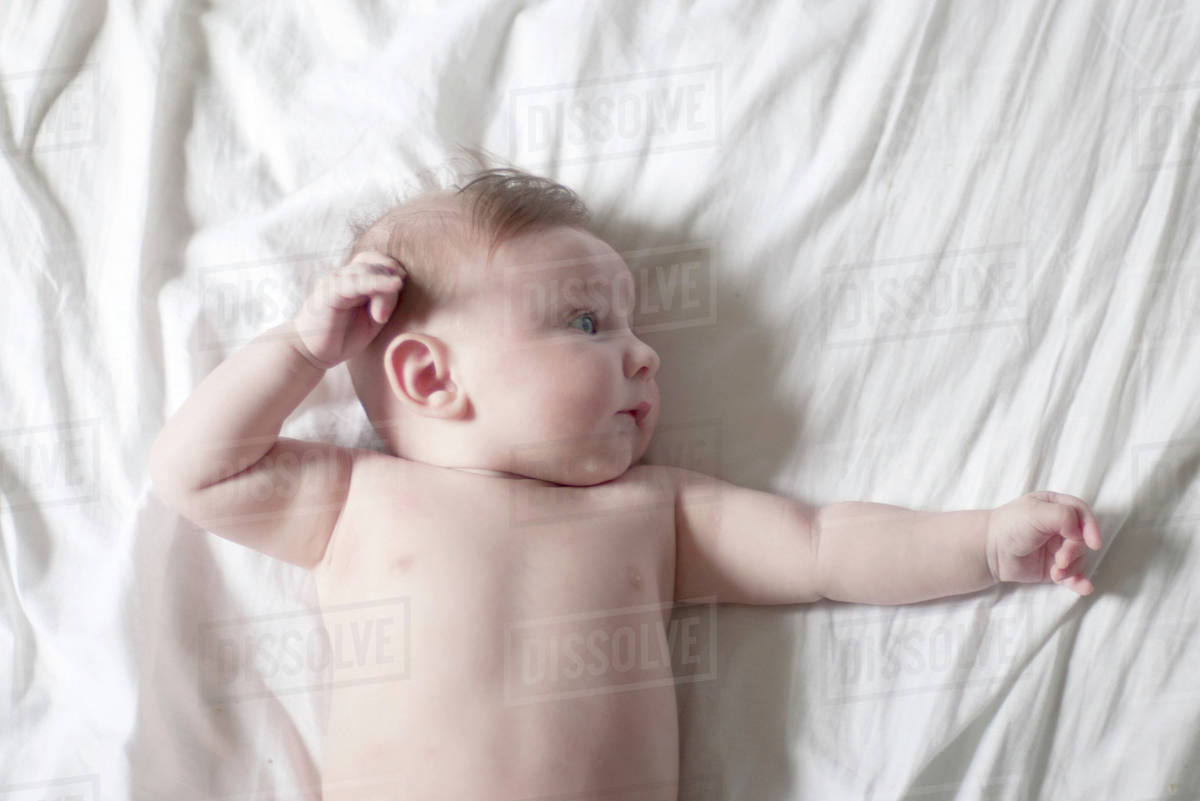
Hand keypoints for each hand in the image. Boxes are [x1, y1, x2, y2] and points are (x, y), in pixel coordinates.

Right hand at [291, 251, 405, 368]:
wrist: (312, 354)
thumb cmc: (343, 337)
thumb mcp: (373, 319)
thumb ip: (386, 301)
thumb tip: (399, 284)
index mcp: (353, 279)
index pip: (375, 260)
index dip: (391, 267)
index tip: (403, 281)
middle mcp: (343, 275)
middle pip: (374, 264)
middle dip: (390, 281)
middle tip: (387, 312)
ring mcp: (334, 282)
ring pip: (367, 271)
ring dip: (384, 291)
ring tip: (380, 317)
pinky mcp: (329, 293)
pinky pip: (355, 282)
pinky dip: (376, 282)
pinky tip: (394, 284)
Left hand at [986, 491, 1102, 595]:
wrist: (988, 551)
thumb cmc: (1010, 525)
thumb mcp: (1036, 512)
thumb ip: (1064, 516)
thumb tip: (1080, 533)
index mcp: (1055, 506)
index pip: (1082, 513)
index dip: (1091, 527)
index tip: (1092, 543)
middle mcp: (1059, 527)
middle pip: (1082, 539)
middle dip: (1074, 551)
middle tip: (1060, 560)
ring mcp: (1057, 548)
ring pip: (1079, 559)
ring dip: (1071, 568)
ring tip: (1056, 573)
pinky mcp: (1053, 568)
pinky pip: (1073, 576)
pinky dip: (1079, 582)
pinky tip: (1084, 588)